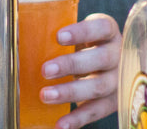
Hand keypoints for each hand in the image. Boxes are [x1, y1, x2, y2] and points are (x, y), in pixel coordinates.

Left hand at [39, 13, 121, 128]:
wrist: (109, 66)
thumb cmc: (86, 46)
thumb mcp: (80, 36)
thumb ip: (63, 38)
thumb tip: (27, 41)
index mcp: (109, 32)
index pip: (101, 28)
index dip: (82, 31)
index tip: (58, 36)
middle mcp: (119, 55)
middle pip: (100, 59)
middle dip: (71, 65)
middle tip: (45, 70)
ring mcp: (119, 80)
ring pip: (98, 87)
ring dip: (70, 92)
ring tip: (45, 95)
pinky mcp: (114, 102)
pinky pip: (97, 111)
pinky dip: (77, 119)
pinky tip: (60, 124)